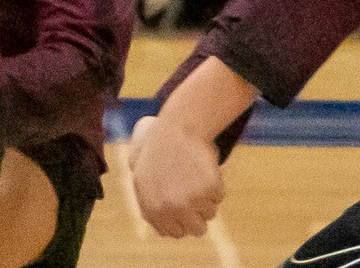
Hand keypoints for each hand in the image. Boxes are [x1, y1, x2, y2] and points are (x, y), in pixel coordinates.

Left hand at [128, 114, 225, 238]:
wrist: (177, 127)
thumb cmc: (158, 146)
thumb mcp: (140, 174)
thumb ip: (148, 202)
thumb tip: (161, 227)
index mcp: (151, 208)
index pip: (173, 232)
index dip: (181, 221)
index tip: (184, 208)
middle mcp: (170, 208)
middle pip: (195, 230)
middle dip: (198, 215)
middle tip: (196, 196)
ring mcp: (191, 201)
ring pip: (210, 214)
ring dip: (207, 199)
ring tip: (196, 176)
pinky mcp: (209, 190)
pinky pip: (219, 197)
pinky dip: (216, 184)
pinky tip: (204, 167)